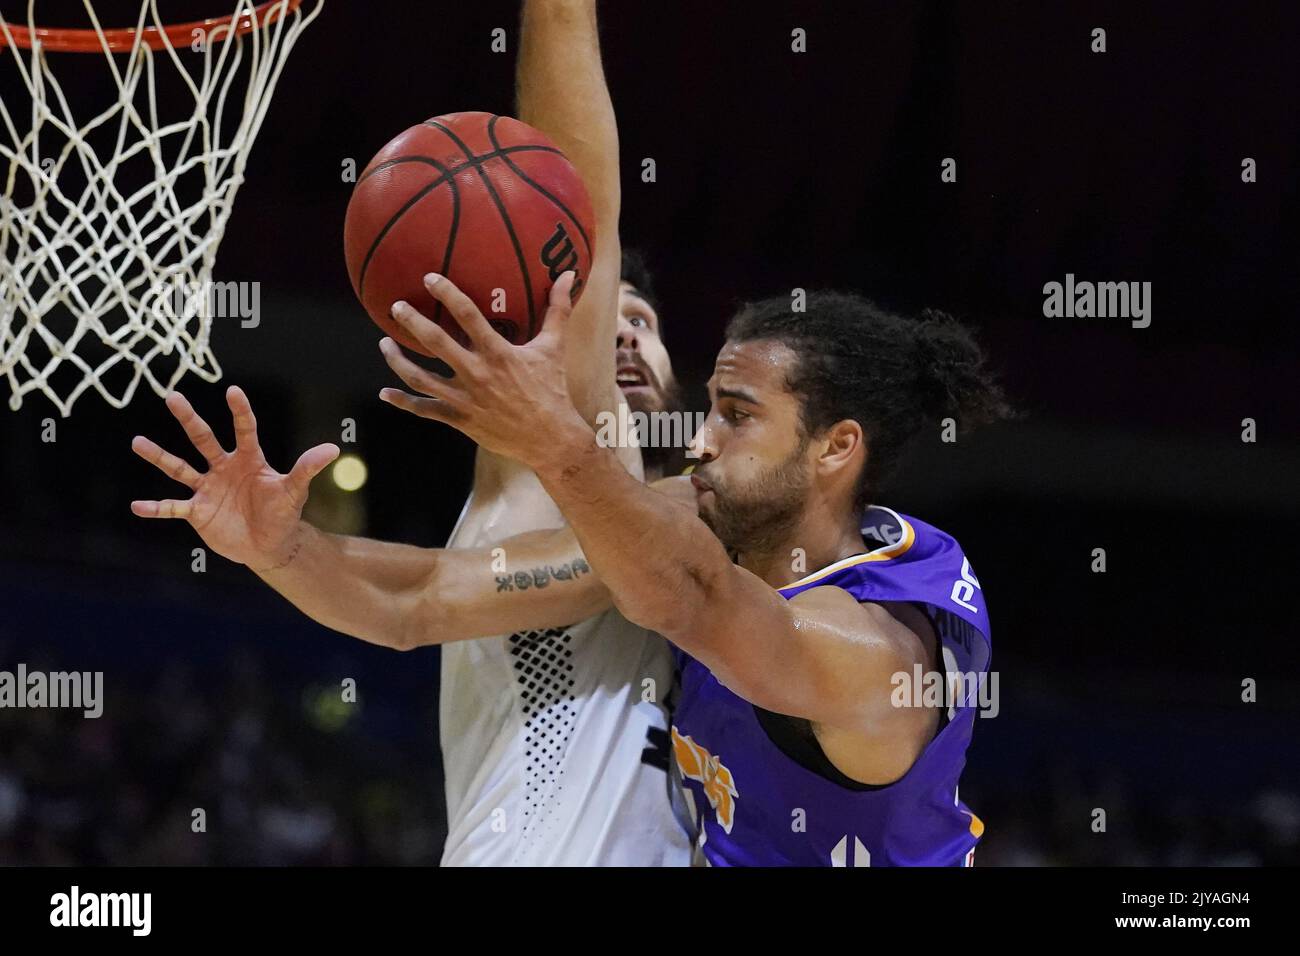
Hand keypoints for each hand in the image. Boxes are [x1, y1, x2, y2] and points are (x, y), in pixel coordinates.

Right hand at [130, 387, 338, 570]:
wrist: (268, 544)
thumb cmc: (282, 513)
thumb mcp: (294, 491)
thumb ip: (307, 469)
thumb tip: (334, 448)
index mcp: (249, 459)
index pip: (245, 430)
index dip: (240, 412)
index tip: (233, 391)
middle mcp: (223, 468)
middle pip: (203, 439)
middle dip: (189, 419)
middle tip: (172, 396)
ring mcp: (207, 488)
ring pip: (179, 467)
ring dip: (159, 456)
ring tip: (137, 442)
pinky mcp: (198, 511)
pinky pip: (173, 507)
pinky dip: (156, 508)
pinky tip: (137, 507)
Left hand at [378, 272, 590, 467]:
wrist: (550, 438)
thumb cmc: (552, 389)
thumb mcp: (554, 347)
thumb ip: (557, 310)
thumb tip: (569, 275)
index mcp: (498, 353)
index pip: (467, 315)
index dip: (447, 294)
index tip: (429, 278)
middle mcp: (477, 373)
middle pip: (435, 342)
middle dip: (412, 321)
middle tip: (396, 306)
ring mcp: (465, 398)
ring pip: (420, 377)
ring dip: (397, 360)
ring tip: (384, 344)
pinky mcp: (459, 420)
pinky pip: (424, 410)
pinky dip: (402, 402)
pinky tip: (385, 393)